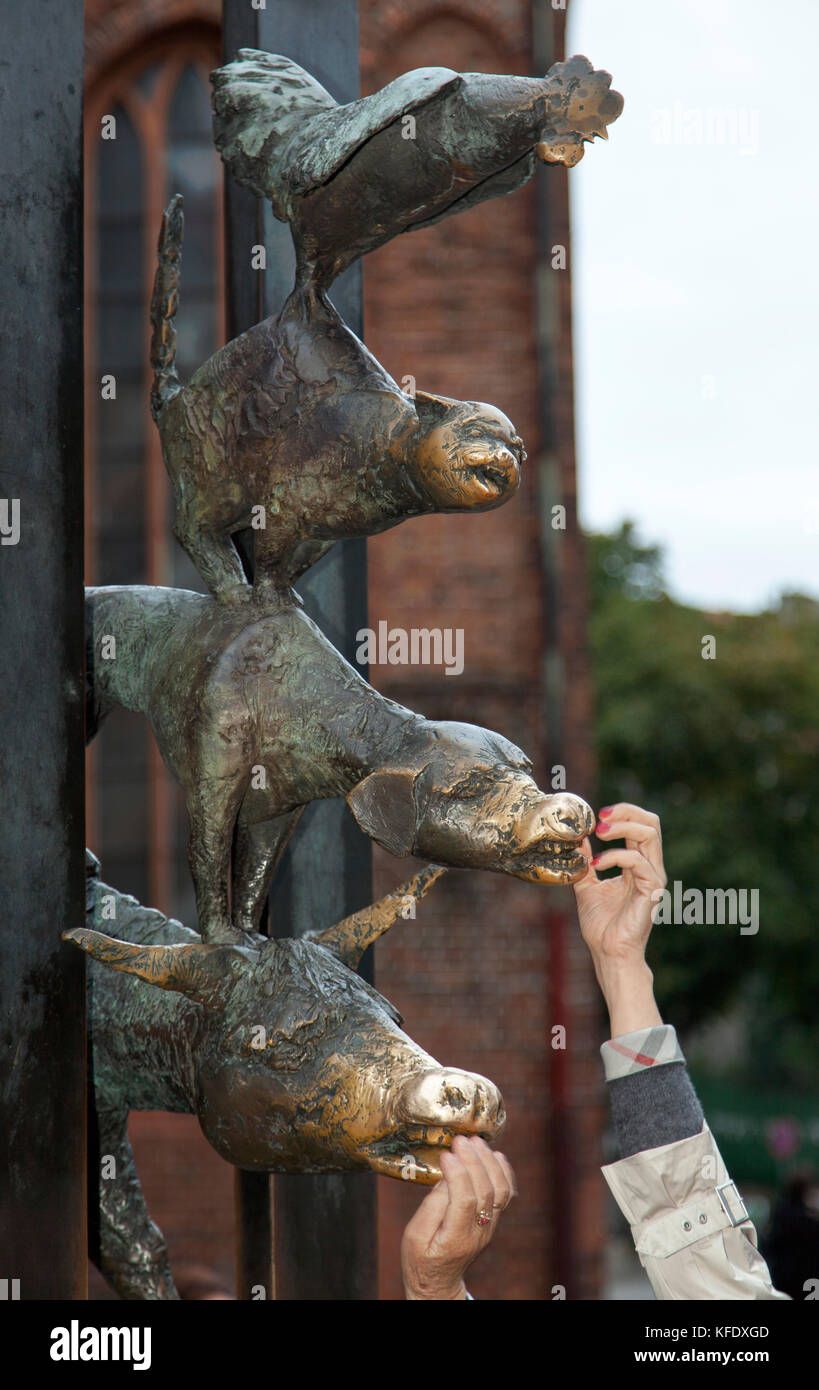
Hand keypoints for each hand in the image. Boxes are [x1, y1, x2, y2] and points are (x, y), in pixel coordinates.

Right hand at [401, 1135, 515, 1299]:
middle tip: (460, 1140)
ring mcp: (489, 1225)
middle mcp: (479, 1231)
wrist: (438, 1281)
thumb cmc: (421, 1258)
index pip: (465, 1201)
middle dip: (474, 1160)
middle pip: (485, 1191)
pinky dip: (503, 1171)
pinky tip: (494, 1155)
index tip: (446, 1154)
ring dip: (490, 1162)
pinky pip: (506, 1193)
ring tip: (475, 1142)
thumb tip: (445, 1177)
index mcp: (455, 1238)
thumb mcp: (413, 1236)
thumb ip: (431, 1207)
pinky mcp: (493, 1219)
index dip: (458, 1174)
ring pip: (501, 1190)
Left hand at [573, 802, 666, 1035]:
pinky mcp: (651, 890)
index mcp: (638, 864)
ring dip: (622, 827)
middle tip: (600, 816)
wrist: (608, 952)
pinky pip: (637, 861)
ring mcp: (653, 877)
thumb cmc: (602, 924)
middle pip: (652, 823)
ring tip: (599, 832)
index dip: (623, 812)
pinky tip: (595, 865)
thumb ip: (585, 861)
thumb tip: (576, 839)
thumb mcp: (587, 884)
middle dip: (626, 811)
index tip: (596, 814)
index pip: (641, 825)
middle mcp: (650, 867)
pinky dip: (614, 856)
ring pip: (650, 834)